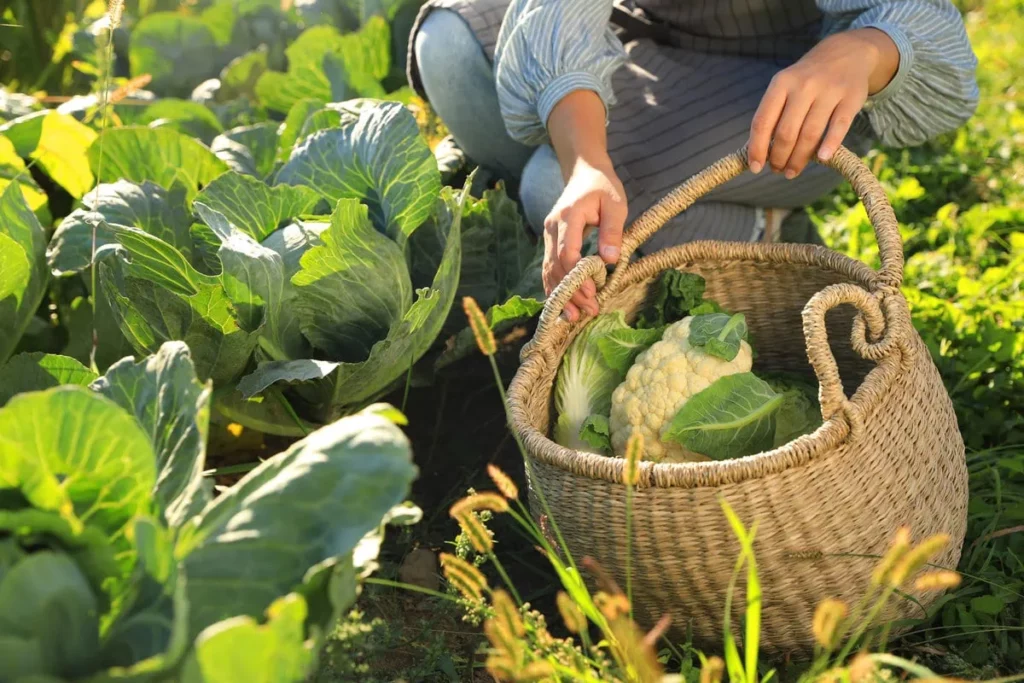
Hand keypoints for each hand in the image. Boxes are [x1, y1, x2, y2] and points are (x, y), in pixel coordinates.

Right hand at [543, 155, 626, 320]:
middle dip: (572, 291)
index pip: (567, 252)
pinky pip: (549, 268)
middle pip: (556, 266)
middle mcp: (552, 227)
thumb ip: (612, 231)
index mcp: (568, 216)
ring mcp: (548, 234)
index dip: (578, 276)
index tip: (593, 293)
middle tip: (589, 311)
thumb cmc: (603, 187)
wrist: (584, 171)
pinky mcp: (550, 241)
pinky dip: (555, 287)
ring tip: (574, 316)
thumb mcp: (616, 204)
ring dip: (561, 294)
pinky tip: (562, 305)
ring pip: (549, 270)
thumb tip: (610, 261)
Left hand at [747, 28, 898, 176]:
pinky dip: (830, 144)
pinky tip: (822, 159)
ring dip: (799, 158)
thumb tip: (754, 152)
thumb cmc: (807, 79)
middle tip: (777, 170)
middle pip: (786, 132)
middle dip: (779, 157)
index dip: (757, 148)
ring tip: (791, 171)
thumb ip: (772, 115)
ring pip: (810, 133)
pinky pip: (839, 126)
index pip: (763, 121)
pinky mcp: (851, 98)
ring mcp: (829, 91)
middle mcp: (804, 86)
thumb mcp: (784, 87)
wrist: (847, 52)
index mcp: (781, 83)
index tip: (755, 167)